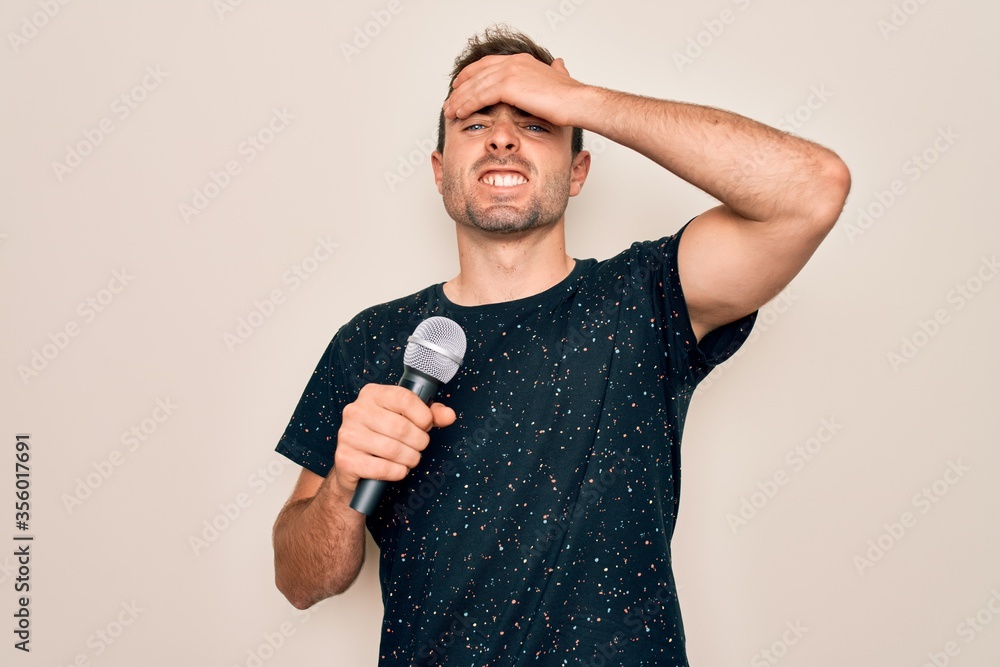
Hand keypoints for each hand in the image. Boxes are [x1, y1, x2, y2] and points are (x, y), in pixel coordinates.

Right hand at [332, 384, 455, 498]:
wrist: (354, 465)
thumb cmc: (384, 436)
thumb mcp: (408, 419)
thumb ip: (431, 415)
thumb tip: (449, 415)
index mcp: (372, 394)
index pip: (404, 398)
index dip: (423, 415)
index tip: (426, 425)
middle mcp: (356, 410)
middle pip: (401, 427)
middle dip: (419, 442)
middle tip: (419, 447)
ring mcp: (347, 435)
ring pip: (393, 449)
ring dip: (410, 458)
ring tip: (411, 459)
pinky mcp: (345, 459)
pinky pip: (382, 468)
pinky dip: (397, 472)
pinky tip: (398, 469)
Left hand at [443, 53, 583, 126]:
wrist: (576, 102)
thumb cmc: (570, 99)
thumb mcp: (560, 79)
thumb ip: (554, 72)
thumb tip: (559, 64)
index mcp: (521, 61)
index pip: (487, 65)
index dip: (471, 76)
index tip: (460, 86)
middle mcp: (513, 63)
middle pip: (477, 74)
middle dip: (461, 89)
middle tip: (449, 101)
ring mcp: (510, 72)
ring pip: (475, 85)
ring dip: (459, 99)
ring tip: (449, 110)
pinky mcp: (508, 86)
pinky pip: (480, 95)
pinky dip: (467, 104)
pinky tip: (460, 112)